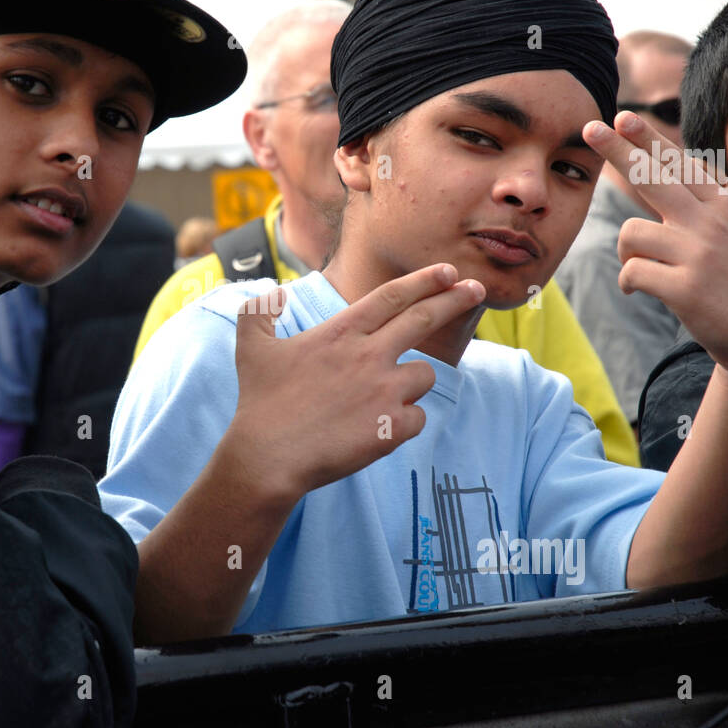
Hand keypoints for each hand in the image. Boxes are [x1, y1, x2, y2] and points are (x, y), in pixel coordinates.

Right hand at [225, 263, 484, 501]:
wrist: (268, 457)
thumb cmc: (259, 403)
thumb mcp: (252, 348)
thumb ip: (260, 312)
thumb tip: (273, 291)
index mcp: (341, 332)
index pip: (392, 296)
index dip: (424, 281)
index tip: (448, 271)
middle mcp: (368, 355)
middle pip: (424, 319)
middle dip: (454, 300)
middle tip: (476, 289)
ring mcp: (383, 391)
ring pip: (425, 375)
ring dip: (413, 382)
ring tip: (383, 399)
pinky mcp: (391, 427)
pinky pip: (418, 417)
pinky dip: (404, 422)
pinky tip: (378, 429)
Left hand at [583, 112, 727, 379]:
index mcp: (723, 209)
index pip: (679, 166)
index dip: (648, 141)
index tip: (621, 118)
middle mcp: (709, 223)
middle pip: (653, 177)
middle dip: (618, 150)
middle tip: (589, 127)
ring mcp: (697, 254)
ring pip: (632, 233)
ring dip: (628, 254)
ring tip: (645, 272)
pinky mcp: (683, 287)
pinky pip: (631, 271)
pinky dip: (627, 282)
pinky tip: (638, 291)